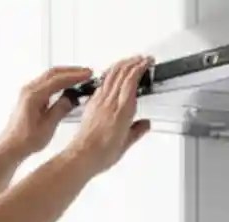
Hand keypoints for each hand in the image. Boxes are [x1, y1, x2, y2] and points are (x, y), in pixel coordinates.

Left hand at [0, 66, 92, 156]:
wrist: (12, 145)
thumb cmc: (27, 139)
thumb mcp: (48, 126)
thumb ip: (60, 109)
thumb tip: (71, 98)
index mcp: (34, 96)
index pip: (58, 80)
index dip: (75, 76)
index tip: (88, 74)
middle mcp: (29, 90)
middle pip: (52, 73)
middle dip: (71, 71)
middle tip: (87, 72)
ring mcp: (28, 92)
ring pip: (48, 76)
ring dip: (65, 74)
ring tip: (80, 76)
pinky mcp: (29, 96)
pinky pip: (45, 82)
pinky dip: (58, 80)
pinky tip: (67, 85)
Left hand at [64, 56, 152, 175]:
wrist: (82, 156)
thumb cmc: (101, 153)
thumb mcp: (126, 144)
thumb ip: (137, 131)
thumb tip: (145, 124)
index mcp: (121, 111)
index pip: (131, 81)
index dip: (139, 68)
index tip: (147, 62)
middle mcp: (109, 103)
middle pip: (120, 74)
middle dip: (132, 62)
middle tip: (141, 58)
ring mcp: (99, 102)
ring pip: (110, 75)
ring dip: (121, 65)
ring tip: (129, 61)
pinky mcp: (91, 105)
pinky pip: (102, 83)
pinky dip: (110, 74)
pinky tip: (112, 74)